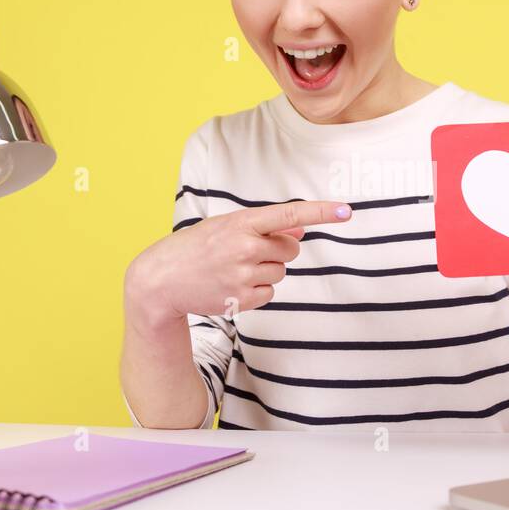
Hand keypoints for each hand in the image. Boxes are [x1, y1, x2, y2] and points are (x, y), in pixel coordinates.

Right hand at [126, 200, 351, 326]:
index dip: (321, 212)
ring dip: (265, 270)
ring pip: (281, 271)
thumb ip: (265, 226)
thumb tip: (302, 227)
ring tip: (234, 268)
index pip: (290, 214)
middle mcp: (245, 247)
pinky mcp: (243, 299)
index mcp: (241, 222)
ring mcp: (244, 275)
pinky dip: (257, 289)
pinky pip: (271, 292)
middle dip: (278, 249)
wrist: (161, 280)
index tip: (347, 210)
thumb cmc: (197, 247)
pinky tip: (232, 284)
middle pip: (292, 247)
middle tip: (247, 250)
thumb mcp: (227, 227)